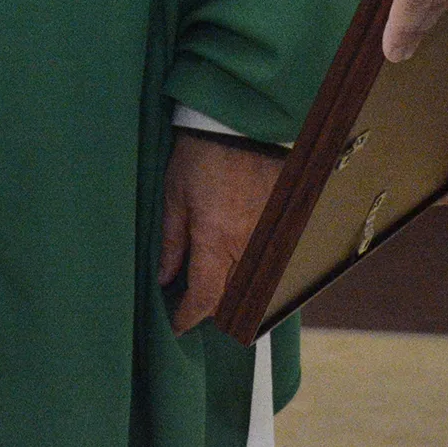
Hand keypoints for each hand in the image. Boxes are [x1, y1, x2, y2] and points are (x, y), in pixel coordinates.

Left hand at [160, 132, 282, 333]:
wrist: (241, 122)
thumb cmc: (202, 155)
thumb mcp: (174, 196)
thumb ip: (171, 242)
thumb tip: (165, 278)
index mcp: (217, 240)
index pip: (205, 298)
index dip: (188, 317)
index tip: (176, 324)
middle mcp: (248, 245)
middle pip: (231, 297)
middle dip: (208, 306)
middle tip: (187, 302)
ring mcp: (269, 236)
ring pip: (249, 281)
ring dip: (229, 288)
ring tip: (209, 280)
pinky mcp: (282, 224)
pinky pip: (266, 258)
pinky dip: (248, 264)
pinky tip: (233, 257)